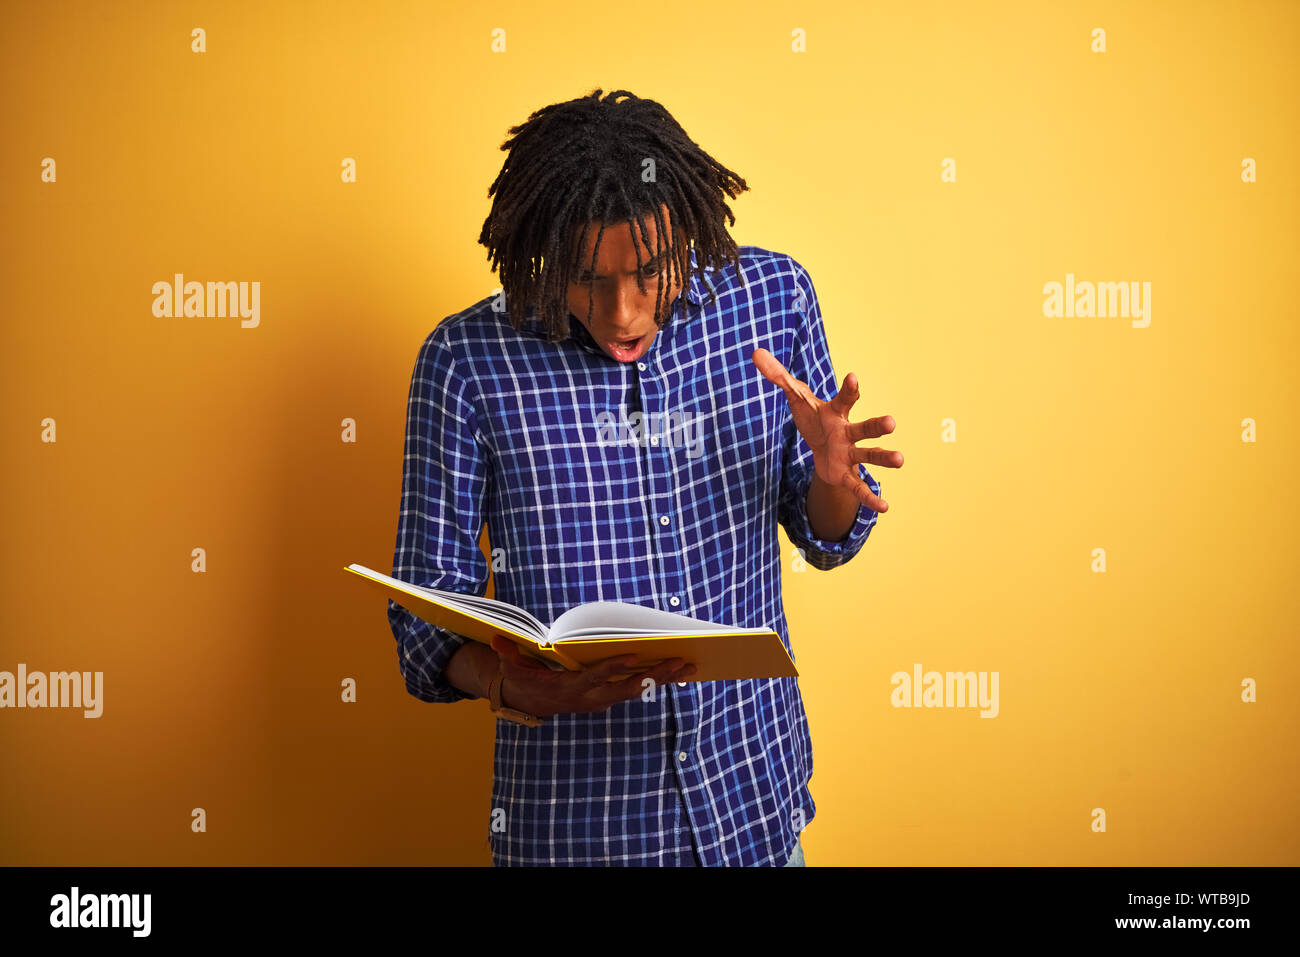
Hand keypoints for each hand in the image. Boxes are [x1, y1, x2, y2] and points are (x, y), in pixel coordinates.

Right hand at [489, 635, 695, 717]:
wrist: (531, 702)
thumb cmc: (525, 679)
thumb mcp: (514, 668)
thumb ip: (509, 655)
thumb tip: (496, 639)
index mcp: (571, 688)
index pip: (596, 677)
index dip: (614, 668)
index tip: (633, 657)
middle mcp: (592, 697)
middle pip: (628, 687)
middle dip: (656, 675)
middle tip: (682, 662)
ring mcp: (603, 699)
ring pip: (639, 689)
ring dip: (664, 678)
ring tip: (690, 666)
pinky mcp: (610, 696)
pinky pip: (638, 688)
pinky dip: (658, 679)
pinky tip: (679, 670)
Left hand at [752, 347, 902, 511]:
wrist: (822, 449)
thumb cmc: (814, 419)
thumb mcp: (795, 399)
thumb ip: (779, 377)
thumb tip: (756, 352)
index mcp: (836, 412)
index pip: (844, 398)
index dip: (848, 389)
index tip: (853, 377)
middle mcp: (848, 432)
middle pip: (864, 427)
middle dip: (877, 425)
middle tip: (892, 422)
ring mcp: (850, 454)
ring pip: (868, 455)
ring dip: (884, 457)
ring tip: (900, 459)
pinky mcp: (846, 475)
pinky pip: (859, 487)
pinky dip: (870, 497)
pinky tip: (884, 508)